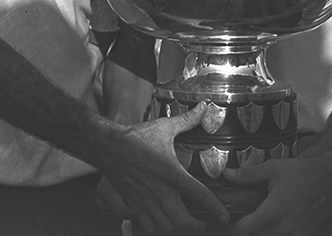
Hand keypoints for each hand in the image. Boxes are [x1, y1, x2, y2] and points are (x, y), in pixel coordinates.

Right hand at [103, 101, 228, 232]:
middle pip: (182, 221)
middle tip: (207, 224)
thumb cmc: (135, 137)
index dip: (215, 207)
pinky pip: (148, 227)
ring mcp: (145, 201)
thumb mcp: (164, 127)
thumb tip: (204, 107)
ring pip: (166, 228)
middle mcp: (159, 190)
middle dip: (198, 227)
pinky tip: (166, 223)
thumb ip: (187, 120)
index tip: (224, 216)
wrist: (107, 146)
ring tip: (188, 225)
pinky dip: (160, 230)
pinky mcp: (134, 205)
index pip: (198, 193)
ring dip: (179, 230)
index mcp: (170, 171)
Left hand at [224, 156, 331, 235]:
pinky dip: (276, 230)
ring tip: (260, 216)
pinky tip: (277, 217)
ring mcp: (297, 235)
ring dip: (262, 230)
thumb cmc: (304, 172)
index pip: (243, 231)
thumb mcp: (273, 169)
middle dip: (247, 229)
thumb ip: (247, 175)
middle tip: (242, 217)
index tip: (228, 219)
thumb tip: (228, 175)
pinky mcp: (306, 234)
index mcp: (273, 214)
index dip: (231, 227)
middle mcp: (284, 229)